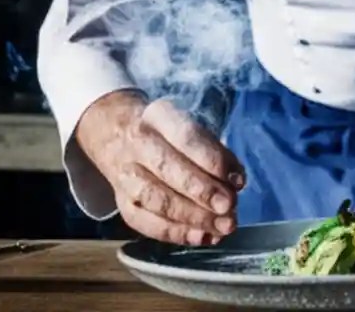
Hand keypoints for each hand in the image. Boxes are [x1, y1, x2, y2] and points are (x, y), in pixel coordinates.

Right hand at [75, 90, 245, 245]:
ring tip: (221, 226)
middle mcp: (137, 144)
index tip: (238, 181)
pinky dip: (176, 233)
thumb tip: (235, 182)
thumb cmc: (167, 135)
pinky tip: (201, 236)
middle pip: (167, 169)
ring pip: (156, 199)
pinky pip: (146, 223)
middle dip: (202, 191)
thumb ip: (216, 153)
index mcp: (158, 117)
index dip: (213, 161)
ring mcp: (125, 175)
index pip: (186, 137)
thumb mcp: (190, 128)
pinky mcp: (123, 203)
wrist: (116, 135)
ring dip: (193, 217)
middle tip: (229, 206)